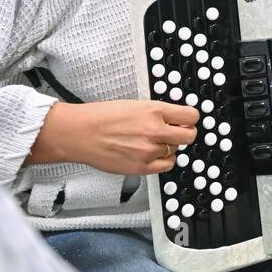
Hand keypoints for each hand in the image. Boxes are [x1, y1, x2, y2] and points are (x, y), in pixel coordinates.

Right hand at [27, 100, 199, 174]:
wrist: (80, 133)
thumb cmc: (102, 117)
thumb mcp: (135, 104)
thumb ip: (158, 112)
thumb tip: (177, 117)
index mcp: (154, 110)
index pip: (191, 116)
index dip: (190, 118)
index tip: (187, 120)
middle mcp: (155, 130)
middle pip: (189, 135)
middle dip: (185, 133)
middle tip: (176, 132)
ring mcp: (150, 150)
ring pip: (176, 150)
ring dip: (169, 146)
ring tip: (151, 141)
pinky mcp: (143, 167)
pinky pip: (167, 165)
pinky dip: (164, 160)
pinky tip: (153, 154)